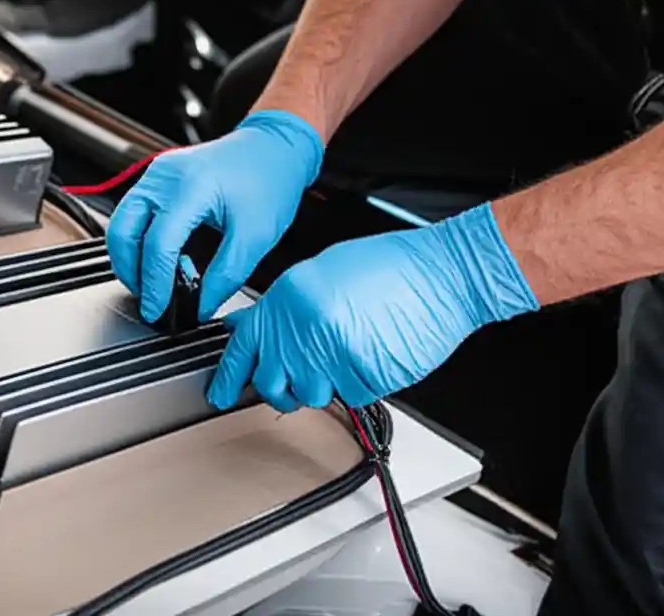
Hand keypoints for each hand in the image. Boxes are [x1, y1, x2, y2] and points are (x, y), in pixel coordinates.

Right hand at [107, 110, 323, 322]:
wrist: (274, 146)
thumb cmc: (269, 180)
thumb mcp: (256, 237)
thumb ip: (226, 276)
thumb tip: (201, 306)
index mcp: (191, 187)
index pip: (158, 245)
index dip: (155, 284)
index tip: (157, 309)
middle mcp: (165, 177)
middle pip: (123, 232)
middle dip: (129, 272)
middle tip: (148, 299)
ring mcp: (156, 174)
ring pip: (121, 223)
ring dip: (128, 257)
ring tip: (152, 283)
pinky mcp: (157, 177)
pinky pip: (132, 213)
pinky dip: (137, 241)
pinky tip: (158, 259)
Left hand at [206, 203, 538, 411]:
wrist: (444, 274)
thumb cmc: (392, 267)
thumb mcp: (320, 273)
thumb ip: (283, 306)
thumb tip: (251, 328)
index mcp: (287, 299)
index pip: (242, 348)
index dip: (227, 376)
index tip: (219, 392)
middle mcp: (303, 329)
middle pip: (272, 384)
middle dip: (281, 389)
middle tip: (297, 381)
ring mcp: (332, 355)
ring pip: (313, 394)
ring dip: (326, 384)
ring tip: (349, 353)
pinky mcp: (364, 377)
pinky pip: (352, 396)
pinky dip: (361, 383)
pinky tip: (374, 353)